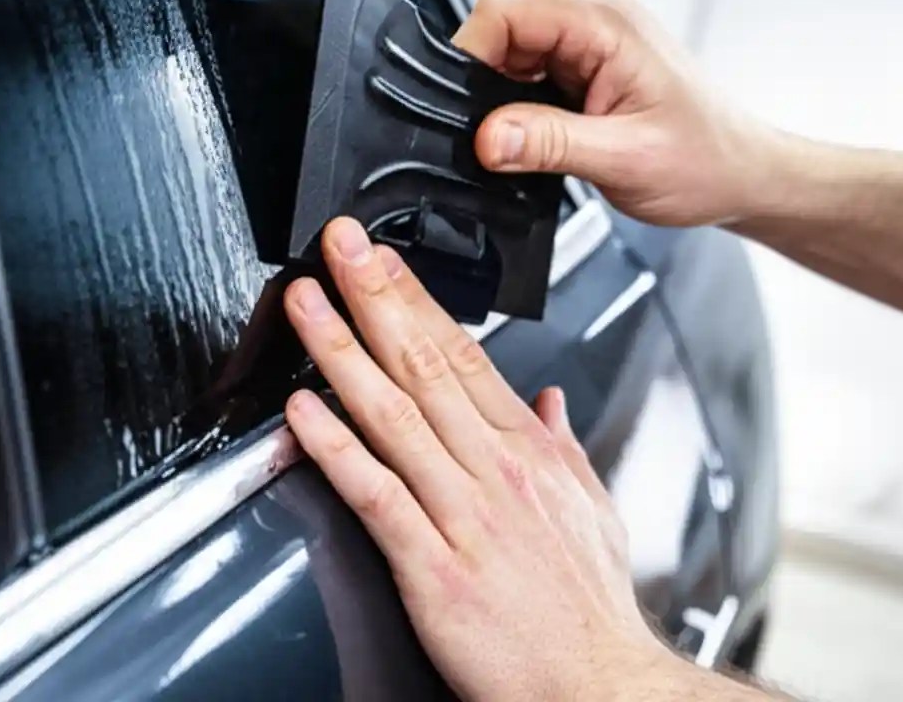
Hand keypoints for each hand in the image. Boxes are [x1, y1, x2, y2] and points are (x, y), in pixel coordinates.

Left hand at [282, 218, 672, 700]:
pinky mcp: (433, 566)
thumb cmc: (587, 608)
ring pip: (393, 414)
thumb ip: (564, 445)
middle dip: (374, 296)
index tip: (382, 259)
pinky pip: (376, 494)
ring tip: (307, 303)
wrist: (598, 687)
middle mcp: (495, 471)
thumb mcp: (594, 510)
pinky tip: (304, 410)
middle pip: (424, 365)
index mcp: (527, 452)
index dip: (414, 300)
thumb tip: (549, 399)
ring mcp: (463, 515)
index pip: (464, 353)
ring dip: (343, 351)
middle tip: (338, 245)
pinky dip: (337, 448)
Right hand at [452, 0, 782, 226]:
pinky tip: (538, 140)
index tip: (466, 108)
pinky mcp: (584, 74)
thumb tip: (487, 137)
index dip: (472, 55)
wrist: (740, 177)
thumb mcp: (623, 158)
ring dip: (503, 102)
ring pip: (510, 58)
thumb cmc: (706, 161)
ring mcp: (588, 48)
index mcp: (606, 26)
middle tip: (499, 136)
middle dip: (484, 84)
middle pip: (501, 31)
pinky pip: (528, 80)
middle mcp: (595, 26)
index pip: (505, 12)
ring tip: (531, 142)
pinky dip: (518, 112)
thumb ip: (549, 144)